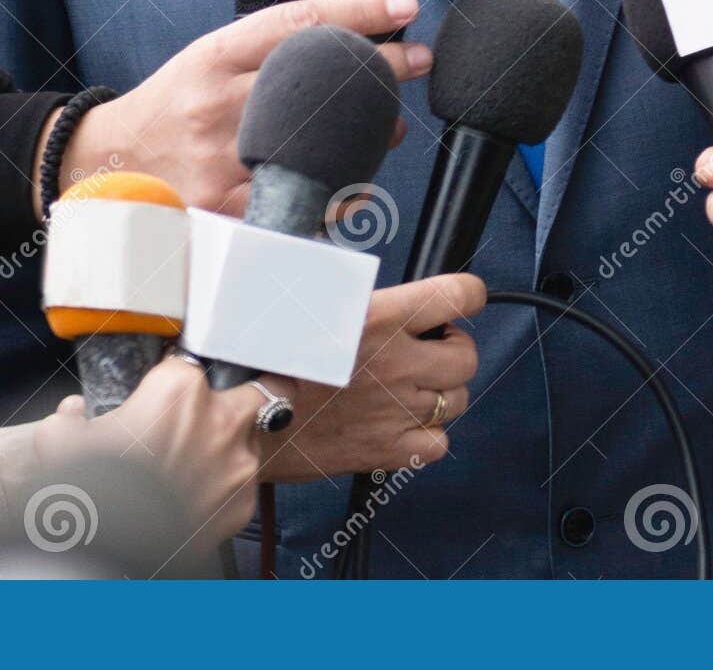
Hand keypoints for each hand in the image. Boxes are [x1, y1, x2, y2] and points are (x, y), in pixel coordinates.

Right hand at [35, 357, 265, 549]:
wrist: (110, 560)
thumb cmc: (91, 498)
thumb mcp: (60, 444)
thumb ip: (69, 419)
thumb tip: (71, 414)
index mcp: (179, 390)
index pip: (188, 364)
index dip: (171, 380)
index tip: (160, 395)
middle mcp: (220, 420)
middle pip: (256, 387)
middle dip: (239, 396)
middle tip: (211, 412)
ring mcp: (239, 463)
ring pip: (254, 438)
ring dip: (232, 444)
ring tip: (197, 462)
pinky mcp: (244, 504)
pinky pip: (243, 485)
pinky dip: (226, 488)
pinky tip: (196, 497)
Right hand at [48, 0, 431, 216]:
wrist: (109, 161)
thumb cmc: (175, 106)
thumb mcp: (209, 58)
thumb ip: (267, 49)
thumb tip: (348, 40)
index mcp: (213, 57)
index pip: (296, 24)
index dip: (358, 12)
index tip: (403, 8)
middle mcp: (216, 104)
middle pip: (315, 80)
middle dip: (379, 67)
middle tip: (415, 59)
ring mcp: (218, 159)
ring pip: (314, 142)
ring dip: (367, 132)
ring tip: (390, 124)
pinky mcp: (223, 208)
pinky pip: (299, 199)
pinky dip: (340, 189)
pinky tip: (359, 177)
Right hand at [253, 273, 485, 482]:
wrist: (245, 423)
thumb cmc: (265, 360)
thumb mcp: (304, 302)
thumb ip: (342, 285)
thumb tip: (348, 261)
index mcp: (379, 318)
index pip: (458, 296)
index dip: (467, 295)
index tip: (461, 301)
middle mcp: (397, 364)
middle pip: (466, 356)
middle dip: (454, 350)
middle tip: (430, 349)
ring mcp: (397, 410)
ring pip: (457, 400)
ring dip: (441, 392)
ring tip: (411, 388)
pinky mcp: (388, 450)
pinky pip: (438, 444)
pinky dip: (428, 436)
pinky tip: (403, 424)